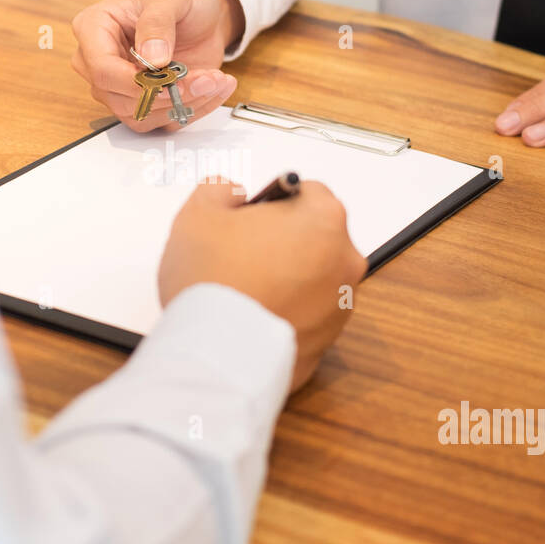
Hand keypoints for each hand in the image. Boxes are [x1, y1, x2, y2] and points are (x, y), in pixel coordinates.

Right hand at [71, 0, 245, 131]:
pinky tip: (215, 88)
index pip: (102, 68)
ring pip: (142, 115)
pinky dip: (194, 109)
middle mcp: (101, 62)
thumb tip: (152, 57)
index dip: (134, 81)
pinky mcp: (145, 103)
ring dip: (184, 103)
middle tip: (207, 79)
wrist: (201, 14)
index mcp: (95, 28)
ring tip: (215, 80)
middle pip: (121, 98)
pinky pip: (164, 121)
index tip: (170, 78)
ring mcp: (121, 87)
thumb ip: (157, 22)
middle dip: (168, 94)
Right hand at [158, 180, 366, 390]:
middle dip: (282, 241)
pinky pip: (306, 316)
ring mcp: (340, 306)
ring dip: (286, 279)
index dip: (271, 203)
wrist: (217, 353)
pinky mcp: (327, 342)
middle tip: (240, 254)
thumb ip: (219, 190)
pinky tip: (252, 317)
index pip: (306, 192)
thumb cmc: (214, 279)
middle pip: (314, 237)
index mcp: (324, 219)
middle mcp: (344, 261)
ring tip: (244, 290)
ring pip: (312, 279)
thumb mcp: (199, 213)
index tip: (249, 218)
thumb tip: (231, 195)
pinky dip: (286, 313)